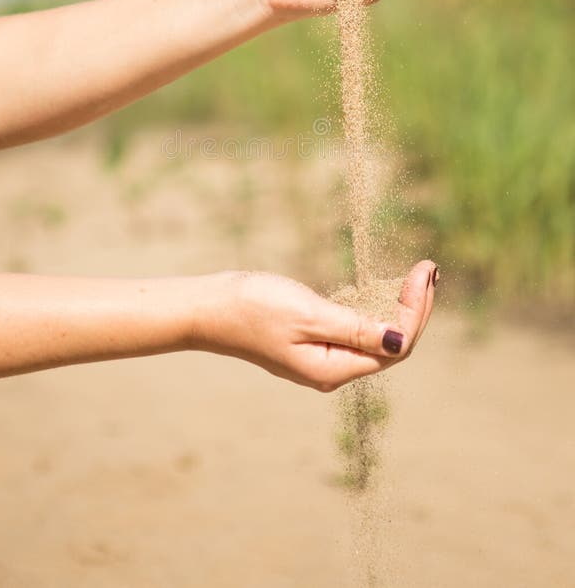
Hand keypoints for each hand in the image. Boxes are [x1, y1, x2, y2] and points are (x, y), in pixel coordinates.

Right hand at [189, 261, 435, 391]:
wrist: (210, 308)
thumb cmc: (254, 308)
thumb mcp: (309, 315)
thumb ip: (356, 328)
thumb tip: (400, 340)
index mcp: (334, 369)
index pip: (395, 347)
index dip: (416, 312)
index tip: (424, 273)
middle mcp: (332, 369)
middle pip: (391, 345)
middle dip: (413, 308)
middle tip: (428, 269)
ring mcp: (322, 357)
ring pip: (375, 337)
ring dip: (396, 307)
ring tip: (415, 276)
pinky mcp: (312, 342)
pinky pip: (355, 331)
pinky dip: (373, 308)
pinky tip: (380, 291)